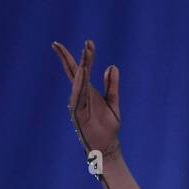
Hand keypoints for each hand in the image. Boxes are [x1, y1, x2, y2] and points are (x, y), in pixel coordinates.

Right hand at [52, 39, 121, 158]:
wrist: (107, 146)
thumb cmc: (108, 126)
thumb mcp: (113, 102)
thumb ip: (112, 85)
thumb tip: (112, 66)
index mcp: (87, 91)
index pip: (81, 69)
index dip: (84, 56)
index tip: (88, 42)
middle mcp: (79, 95)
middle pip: (76, 71)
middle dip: (80, 57)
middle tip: (87, 43)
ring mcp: (77, 103)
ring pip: (78, 81)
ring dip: (82, 67)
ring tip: (86, 53)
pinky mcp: (77, 113)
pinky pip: (79, 95)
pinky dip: (80, 84)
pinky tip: (83, 72)